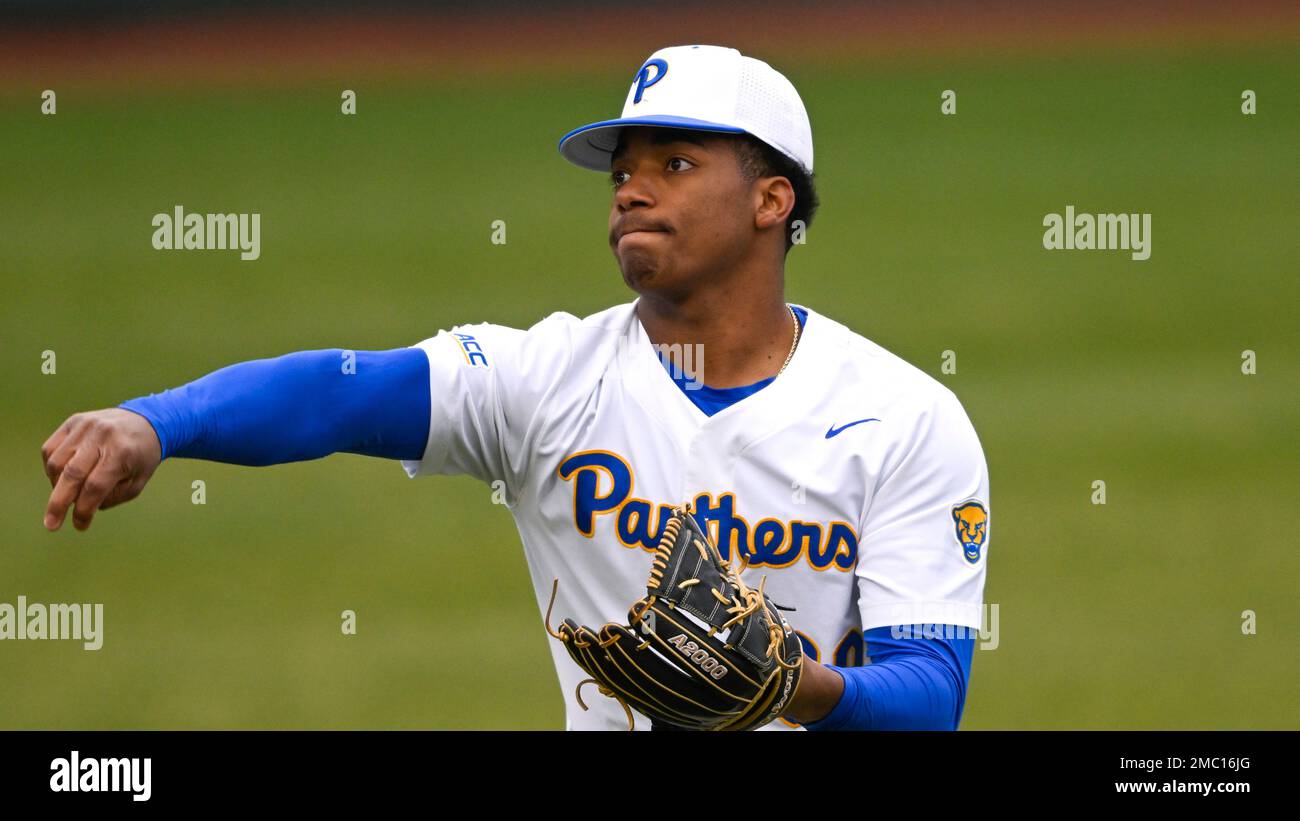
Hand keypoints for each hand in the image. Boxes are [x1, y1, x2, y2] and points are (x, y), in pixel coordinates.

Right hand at [41, 408, 162, 531]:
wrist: (145, 421)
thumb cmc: (141, 457)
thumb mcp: (137, 482)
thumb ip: (111, 497)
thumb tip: (81, 507)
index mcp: (122, 452)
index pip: (96, 486)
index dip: (84, 509)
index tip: (80, 526)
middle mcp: (102, 436)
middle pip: (72, 474)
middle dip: (58, 503)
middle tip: (51, 525)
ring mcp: (85, 426)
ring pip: (56, 463)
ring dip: (57, 485)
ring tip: (68, 493)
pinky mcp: (72, 421)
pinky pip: (50, 449)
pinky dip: (51, 468)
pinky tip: (63, 475)